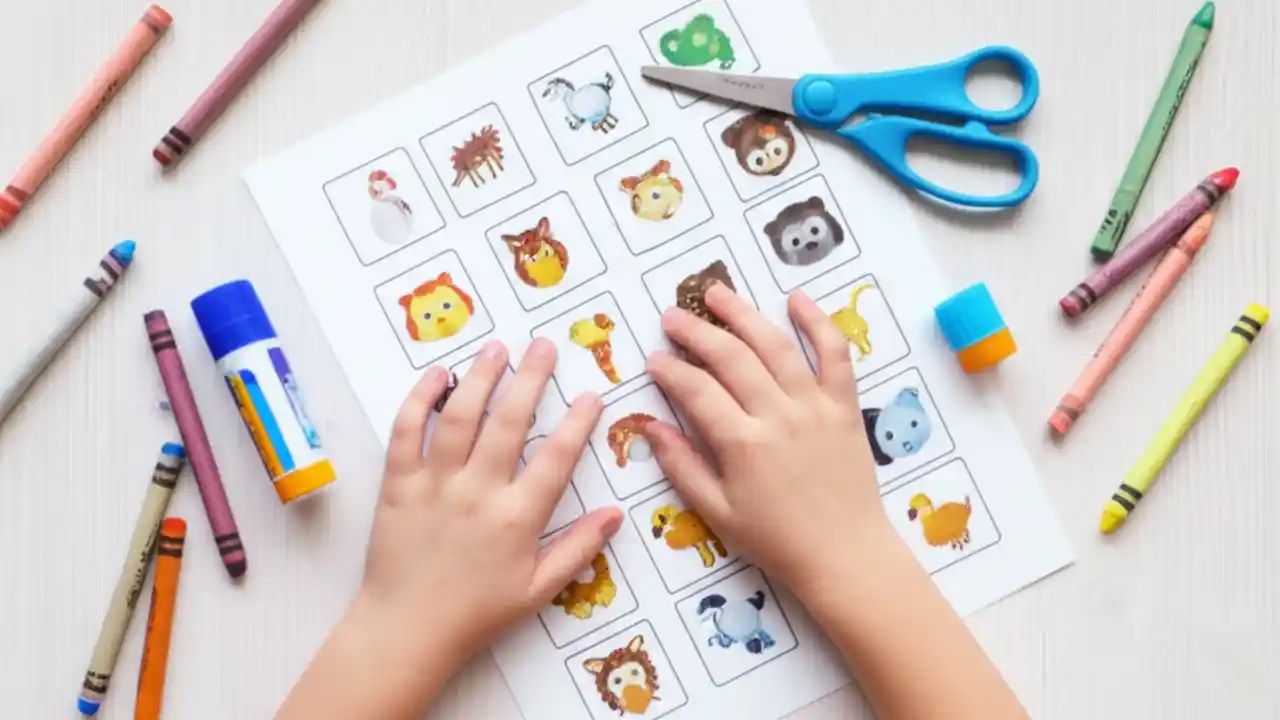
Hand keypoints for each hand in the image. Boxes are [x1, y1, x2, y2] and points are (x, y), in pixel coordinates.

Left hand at [280, 339, 622, 718]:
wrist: (406, 630)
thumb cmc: (476, 614)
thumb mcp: (539, 590)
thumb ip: (578, 549)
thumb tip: (616, 515)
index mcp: (518, 518)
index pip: (557, 458)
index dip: (578, 423)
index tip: (592, 394)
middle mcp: (479, 493)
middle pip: (510, 423)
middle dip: (532, 378)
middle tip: (545, 345)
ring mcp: (435, 485)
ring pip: (460, 417)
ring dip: (480, 377)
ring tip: (497, 348)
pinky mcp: (398, 484)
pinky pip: (406, 432)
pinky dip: (419, 400)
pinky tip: (436, 375)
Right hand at [644, 284, 890, 595]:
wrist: (846, 556)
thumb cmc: (777, 540)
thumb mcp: (717, 513)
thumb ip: (682, 466)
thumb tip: (649, 427)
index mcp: (743, 444)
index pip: (697, 391)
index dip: (670, 370)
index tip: (653, 358)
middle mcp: (778, 415)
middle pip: (732, 358)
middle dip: (697, 332)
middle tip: (672, 316)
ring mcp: (815, 406)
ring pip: (776, 346)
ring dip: (743, 315)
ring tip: (716, 293)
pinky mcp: (844, 407)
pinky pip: (834, 355)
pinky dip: (817, 323)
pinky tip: (796, 299)